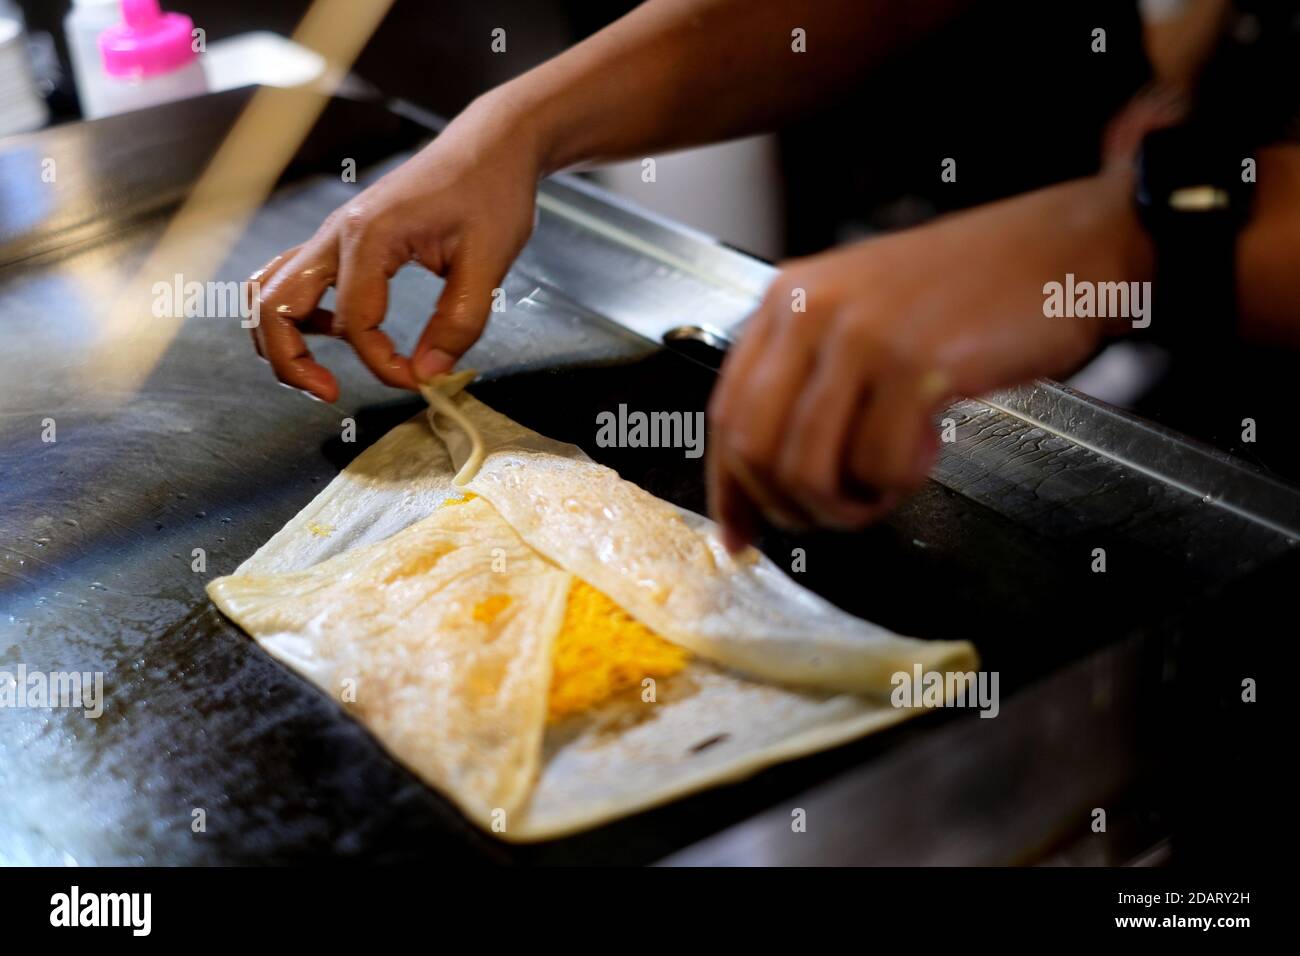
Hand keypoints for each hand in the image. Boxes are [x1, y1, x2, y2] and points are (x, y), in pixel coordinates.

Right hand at [249, 92, 542, 401]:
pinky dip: (297, 315)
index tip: (421, 381)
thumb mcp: (489, 262)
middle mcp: (336, 234)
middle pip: (275, 306)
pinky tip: (336, 333)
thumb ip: (458, 323)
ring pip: (269, 292)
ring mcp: (332, 235)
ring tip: (320, 374)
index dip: (382, 365)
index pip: (353, 323)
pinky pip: (290, 279)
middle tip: (330, 395)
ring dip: (281, 339)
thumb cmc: (492, 192)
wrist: (491, 146)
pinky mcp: (340, 240)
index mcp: (369, 236)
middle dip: (290, 362)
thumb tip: (427, 374)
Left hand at [707, 169, 1152, 550]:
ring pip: (808, 469)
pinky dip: (897, 484)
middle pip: (754, 451)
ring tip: (884, 489)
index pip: (726, 413)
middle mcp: (810, 312)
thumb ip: (809, 378)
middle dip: (789, 508)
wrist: (1066, 246)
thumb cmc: (974, 286)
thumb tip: (765, 474)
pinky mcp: (915, 366)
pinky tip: (926, 455)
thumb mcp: (864, 312)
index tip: (740, 533)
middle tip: (833, 517)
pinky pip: (876, 467)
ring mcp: (861, 337)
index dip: (729, 489)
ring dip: (845, 506)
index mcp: (787, 300)